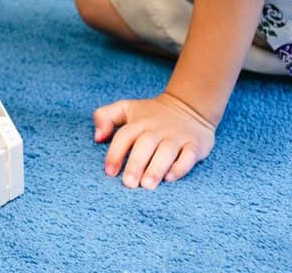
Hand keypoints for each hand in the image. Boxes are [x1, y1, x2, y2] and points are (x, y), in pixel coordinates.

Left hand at [92, 91, 215, 187]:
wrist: (189, 106)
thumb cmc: (151, 114)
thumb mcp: (125, 108)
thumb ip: (104, 117)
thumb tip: (97, 137)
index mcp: (138, 122)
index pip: (124, 136)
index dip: (115, 153)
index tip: (109, 172)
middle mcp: (157, 129)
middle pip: (145, 145)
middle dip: (136, 164)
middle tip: (129, 183)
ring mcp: (177, 137)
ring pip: (166, 152)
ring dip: (156, 168)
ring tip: (147, 185)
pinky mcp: (194, 145)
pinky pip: (188, 156)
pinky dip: (180, 167)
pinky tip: (170, 177)